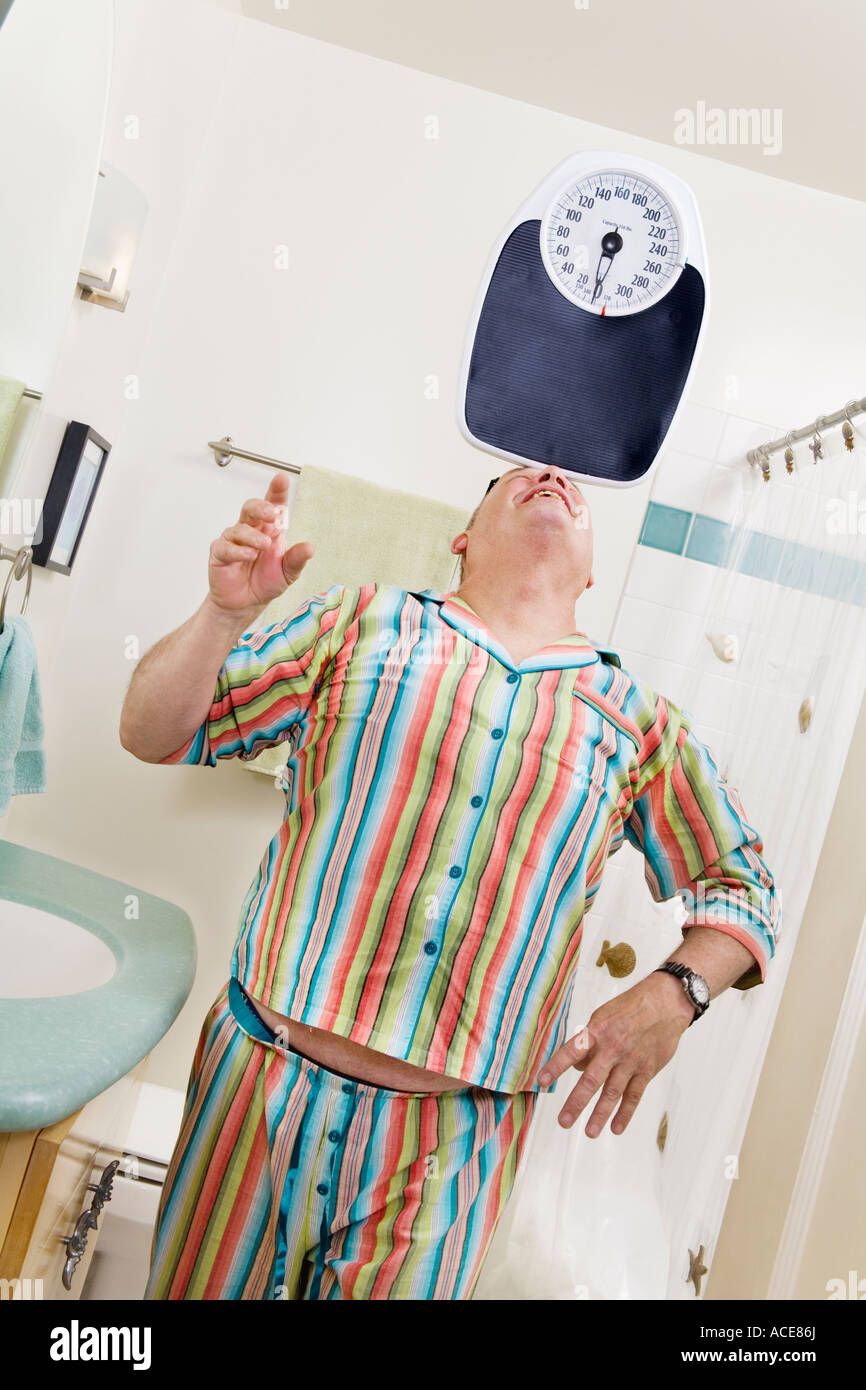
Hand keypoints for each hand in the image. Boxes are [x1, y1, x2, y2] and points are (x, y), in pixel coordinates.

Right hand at [207, 473, 313, 615]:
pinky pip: (225, 547)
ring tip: (264, 545)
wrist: (245, 604)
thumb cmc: (264, 582)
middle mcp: (250, 530)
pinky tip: (249, 555)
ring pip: (239, 528)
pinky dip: (238, 550)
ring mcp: (233, 540)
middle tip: (273, 514)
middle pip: (251, 508)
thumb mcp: (288, 572)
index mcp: (269, 529)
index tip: (281, 479)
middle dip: (262, 507)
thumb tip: (309, 548)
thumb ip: (297, 559)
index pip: (272, 505)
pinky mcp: (219, 553)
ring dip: (253, 536)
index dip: (276, 491)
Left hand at [536, 971, 693, 1137]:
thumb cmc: (631, 1007)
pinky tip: (616, 1127)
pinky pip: (634, 1095)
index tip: (541, 1082)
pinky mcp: (647, 1070)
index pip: (571, 1052)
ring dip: (600, 1115)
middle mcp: (612, 1048)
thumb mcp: (603, 1016)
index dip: (556, 1067)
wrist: (666, 1003)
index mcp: (597, 1031)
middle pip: (591, 1080)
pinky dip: (625, 1113)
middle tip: (563, 1121)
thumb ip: (588, 1041)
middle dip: (576, 1102)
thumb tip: (575, 1067)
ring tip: (589, 1132)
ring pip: (613, 1093)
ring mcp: (631, 1061)